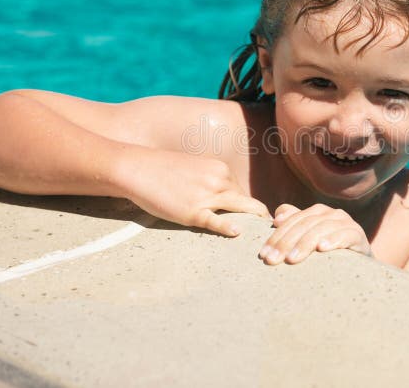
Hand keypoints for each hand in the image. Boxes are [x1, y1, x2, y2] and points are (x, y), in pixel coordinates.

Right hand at [115, 146, 268, 236]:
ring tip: (265, 240)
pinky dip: (228, 226)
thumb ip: (210, 182)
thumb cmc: (161, 170)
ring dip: (253, 224)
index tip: (259, 223)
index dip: (249, 210)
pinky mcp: (192, 211)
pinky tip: (238, 232)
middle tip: (272, 234)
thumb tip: (220, 198)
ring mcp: (206, 196)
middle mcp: (218, 181)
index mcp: (220, 170)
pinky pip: (215, 220)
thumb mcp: (193, 169)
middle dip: (260, 219)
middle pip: (248, 203)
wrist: (136, 168)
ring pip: (239, 210)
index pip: (241, 193)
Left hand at [258, 203, 371, 264]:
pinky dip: (333, 240)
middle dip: (286, 242)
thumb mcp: (309, 242)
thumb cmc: (331, 255)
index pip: (292, 221)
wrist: (361, 266)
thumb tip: (277, 217)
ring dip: (305, 243)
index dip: (276, 236)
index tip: (263, 254)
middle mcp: (332, 214)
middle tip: (272, 260)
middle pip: (304, 224)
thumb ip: (294, 226)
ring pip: (321, 228)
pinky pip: (345, 235)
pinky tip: (322, 249)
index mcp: (317, 212)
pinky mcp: (358, 235)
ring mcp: (346, 223)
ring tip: (292, 259)